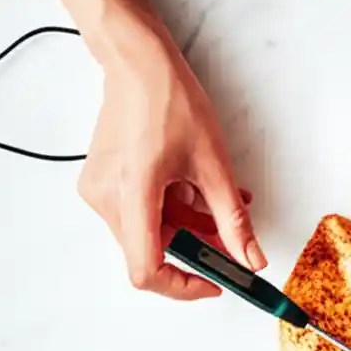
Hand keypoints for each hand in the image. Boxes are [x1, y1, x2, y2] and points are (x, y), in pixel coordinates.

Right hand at [75, 10, 264, 299]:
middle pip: (152, 251)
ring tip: (222, 205)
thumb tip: (250, 259)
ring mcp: (100, 192)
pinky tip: (197, 192)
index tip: (214, 282)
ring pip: (150, 232)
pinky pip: (141, 212)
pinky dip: (172, 210)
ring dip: (189, 227)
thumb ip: (233, 219)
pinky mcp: (103, 183)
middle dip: (196, 249)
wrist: (137, 63)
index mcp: (132, 194)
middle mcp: (107, 198)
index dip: (183, 286)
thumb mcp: (213, 164)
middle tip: (230, 238)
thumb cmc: (169, 99)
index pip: (147, 270)